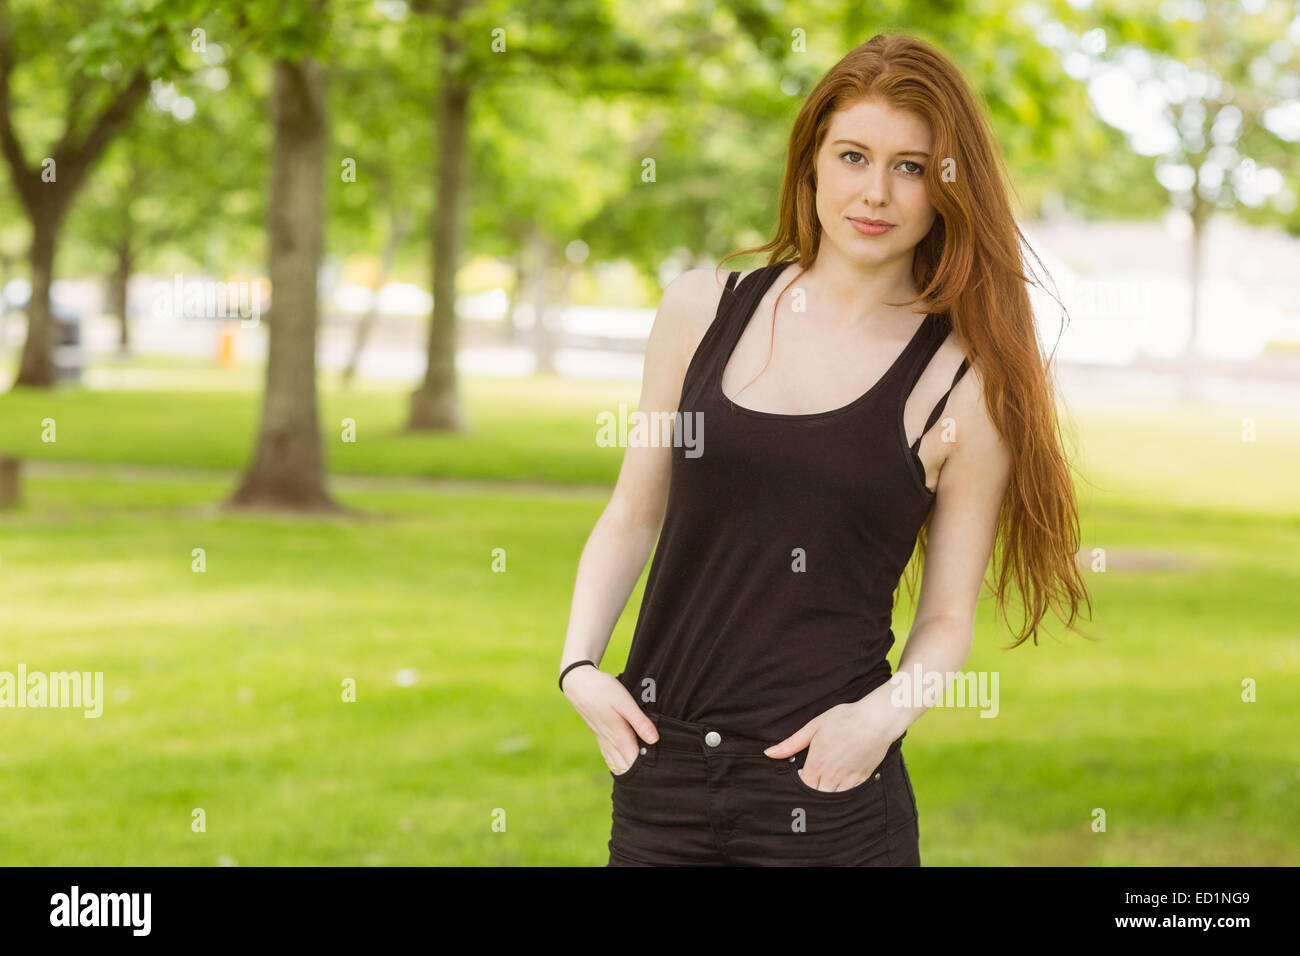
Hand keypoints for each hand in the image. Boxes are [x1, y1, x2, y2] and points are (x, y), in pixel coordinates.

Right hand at [563, 667, 658, 773]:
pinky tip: (624, 764)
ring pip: (616, 764)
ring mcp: (603, 740)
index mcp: (619, 736)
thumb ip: (639, 722)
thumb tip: (654, 740)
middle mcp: (611, 742)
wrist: (578, 683)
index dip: (647, 769)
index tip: (660, 768)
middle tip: (655, 771)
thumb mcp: (625, 702)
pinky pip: (609, 757)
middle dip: (639, 772)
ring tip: (643, 770)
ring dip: (629, 769)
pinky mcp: (600, 735)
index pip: (635, 763)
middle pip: (626, 767)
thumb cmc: (604, 690)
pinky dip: (618, 764)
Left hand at [763, 701, 892, 791]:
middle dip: (812, 791)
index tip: (801, 777)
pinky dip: (842, 793)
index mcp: (816, 764)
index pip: (802, 787)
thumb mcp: (813, 727)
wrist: (875, 721)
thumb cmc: (843, 720)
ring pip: (832, 798)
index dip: (799, 785)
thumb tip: (769, 753)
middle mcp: (831, 776)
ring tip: (824, 783)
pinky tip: (840, 783)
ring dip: (826, 793)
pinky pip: (848, 795)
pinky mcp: (861, 780)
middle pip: (816, 795)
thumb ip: (791, 744)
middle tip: (812, 781)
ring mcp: (847, 780)